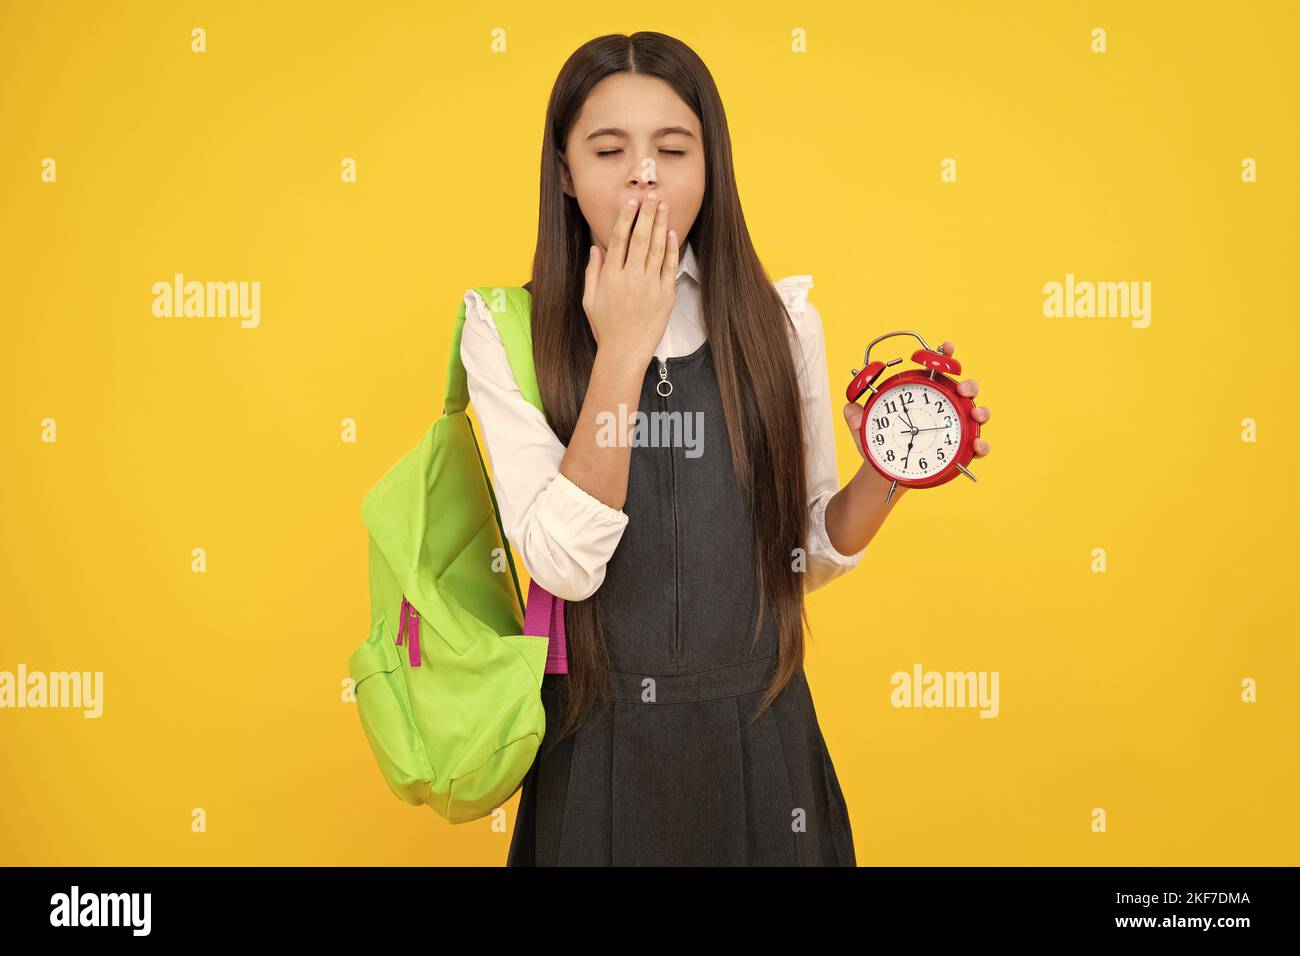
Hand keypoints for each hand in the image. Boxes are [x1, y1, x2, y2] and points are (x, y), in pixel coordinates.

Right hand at [582, 193, 678, 368]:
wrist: (624, 353)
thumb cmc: (605, 328)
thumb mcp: (589, 300)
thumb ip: (592, 272)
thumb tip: (595, 248)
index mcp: (611, 276)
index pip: (619, 239)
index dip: (626, 218)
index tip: (631, 202)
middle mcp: (630, 278)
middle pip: (640, 238)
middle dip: (647, 214)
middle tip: (652, 195)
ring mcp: (649, 286)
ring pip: (657, 249)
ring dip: (661, 225)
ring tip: (664, 206)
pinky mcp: (665, 296)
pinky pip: (669, 267)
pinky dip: (671, 249)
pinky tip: (672, 234)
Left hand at [842, 340, 991, 459]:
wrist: (885, 473)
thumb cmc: (879, 444)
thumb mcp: (864, 429)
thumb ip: (856, 416)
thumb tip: (850, 408)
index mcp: (922, 395)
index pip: (936, 370)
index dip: (944, 355)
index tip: (946, 347)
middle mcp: (943, 408)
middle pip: (963, 389)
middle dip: (968, 385)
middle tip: (962, 388)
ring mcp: (954, 428)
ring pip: (975, 414)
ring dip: (980, 411)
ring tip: (975, 415)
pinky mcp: (959, 450)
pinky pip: (975, 446)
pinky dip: (981, 445)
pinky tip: (977, 447)